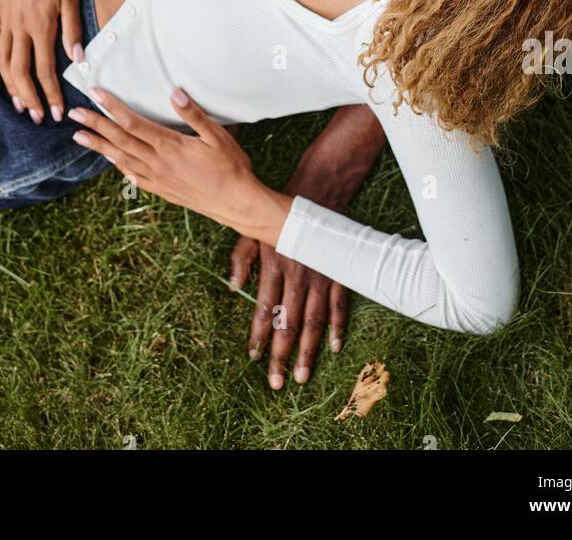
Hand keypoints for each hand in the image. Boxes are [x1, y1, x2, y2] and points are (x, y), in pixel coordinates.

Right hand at [0, 0, 80, 122]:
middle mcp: (20, 28)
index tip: (56, 112)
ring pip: (3, 61)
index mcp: (41, 26)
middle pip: (21, 73)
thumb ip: (73, 29)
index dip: (51, 94)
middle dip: (30, 98)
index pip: (45, 70)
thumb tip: (78, 58)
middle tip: (38, 117)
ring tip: (19, 104)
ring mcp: (4, 20)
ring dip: (10, 86)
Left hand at [68, 88, 290, 243]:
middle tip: (74, 114)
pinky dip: (120, 167)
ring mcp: (158, 178)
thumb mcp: (218, 136)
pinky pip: (135, 177)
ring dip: (100, 146)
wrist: (235, 203)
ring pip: (122, 159)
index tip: (96, 94)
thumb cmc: (231, 167)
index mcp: (170, 146)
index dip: (112, 108)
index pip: (133, 123)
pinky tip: (113, 163)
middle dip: (96, 125)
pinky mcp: (163, 190)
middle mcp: (158, 162)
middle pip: (120, 140)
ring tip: (80, 137)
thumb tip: (174, 93)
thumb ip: (194, 115)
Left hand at [228, 104, 386, 388]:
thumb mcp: (254, 227)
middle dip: (281, 355)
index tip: (253, 359)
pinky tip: (335, 348)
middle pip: (288, 322)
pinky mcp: (339, 270)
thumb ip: (242, 257)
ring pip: (313, 320)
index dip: (257, 335)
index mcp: (273, 264)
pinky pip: (339, 304)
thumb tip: (232, 286)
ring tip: (302, 377)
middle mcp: (296, 274)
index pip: (263, 308)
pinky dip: (337, 326)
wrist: (320, 186)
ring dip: (308, 351)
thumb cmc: (282, 209)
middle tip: (276, 384)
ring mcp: (320, 274)